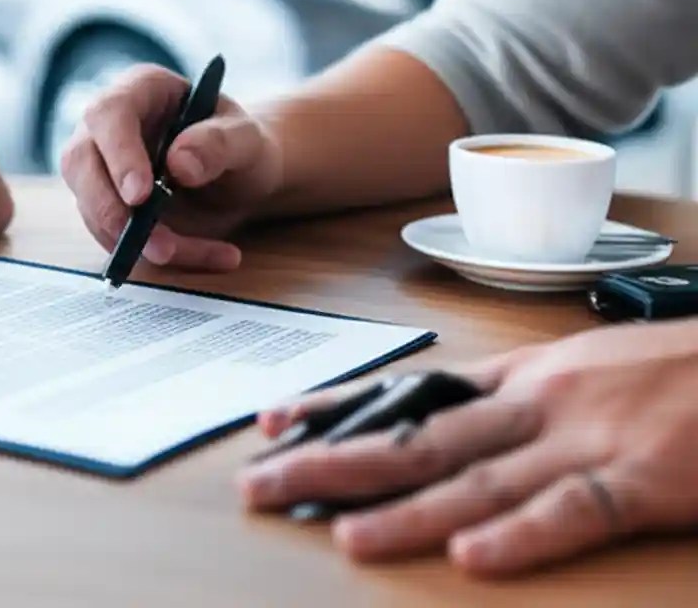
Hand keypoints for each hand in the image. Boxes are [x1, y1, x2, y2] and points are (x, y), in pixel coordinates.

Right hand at [60, 65, 282, 271]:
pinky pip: (109, 235)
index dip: (119, 154)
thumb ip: (219, 144)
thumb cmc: (240, 146)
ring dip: (132, 242)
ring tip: (183, 253)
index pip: (110, 113)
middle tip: (156, 245)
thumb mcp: (246, 140)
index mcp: (142, 89)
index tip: (139, 195)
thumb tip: (179, 164)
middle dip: (111, 210)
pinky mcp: (103, 204)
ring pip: (90, 206)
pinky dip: (146, 254)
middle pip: (80, 162)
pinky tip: (191, 254)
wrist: (240, 177)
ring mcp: (99, 166)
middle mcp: (108, 125)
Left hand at [239, 320, 697, 576]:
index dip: (336, 410)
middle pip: (420, 438)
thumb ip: (516, 394)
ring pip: (477, 479)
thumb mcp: (582, 365)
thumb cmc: (677, 368)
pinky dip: (520, 536)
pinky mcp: (645, 480)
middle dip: (336, 463)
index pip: (410, 394)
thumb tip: (449, 417)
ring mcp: (587, 441)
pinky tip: (472, 557)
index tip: (272, 422)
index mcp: (523, 377)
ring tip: (345, 536)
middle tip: (265, 485)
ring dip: (407, 511)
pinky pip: (573, 512)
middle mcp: (538, 404)